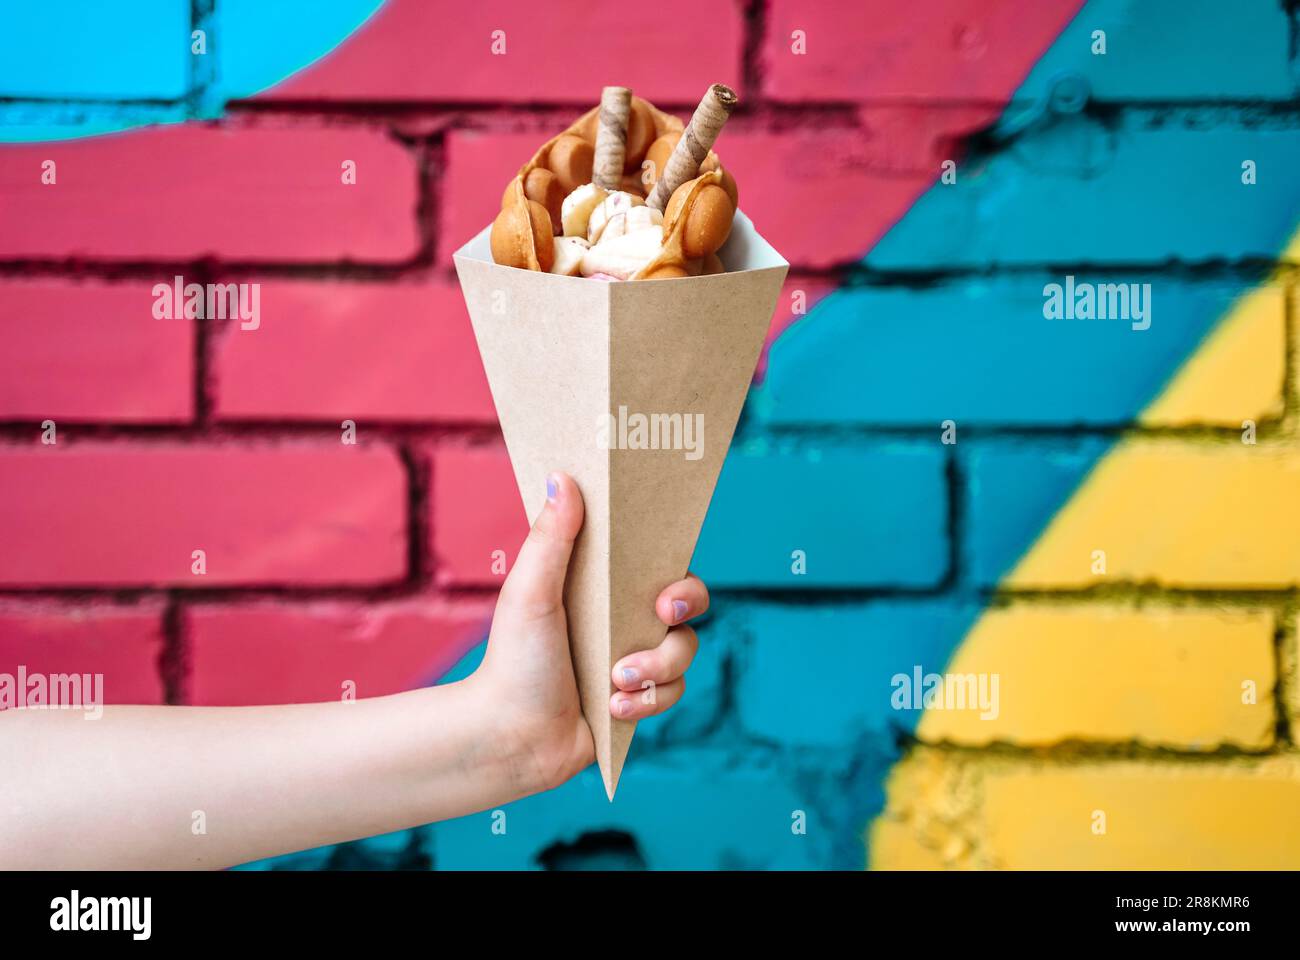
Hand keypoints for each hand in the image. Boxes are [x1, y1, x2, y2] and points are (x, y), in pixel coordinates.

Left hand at [468, 471, 707, 795]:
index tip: (665, 592)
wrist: (509, 737)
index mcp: (603, 587)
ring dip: (656, 669)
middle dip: (682, 617)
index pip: (660, 564)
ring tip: (614, 682)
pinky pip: (672, 694)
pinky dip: (647, 702)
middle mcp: (625, 619)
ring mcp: (636, 660)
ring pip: (685, 654)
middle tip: (661, 618)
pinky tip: (613, 708)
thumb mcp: (530, 592)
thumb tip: (562, 477)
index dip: (679, 574)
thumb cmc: (512, 660)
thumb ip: (551, 538)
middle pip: (690, 606)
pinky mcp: (639, 700)